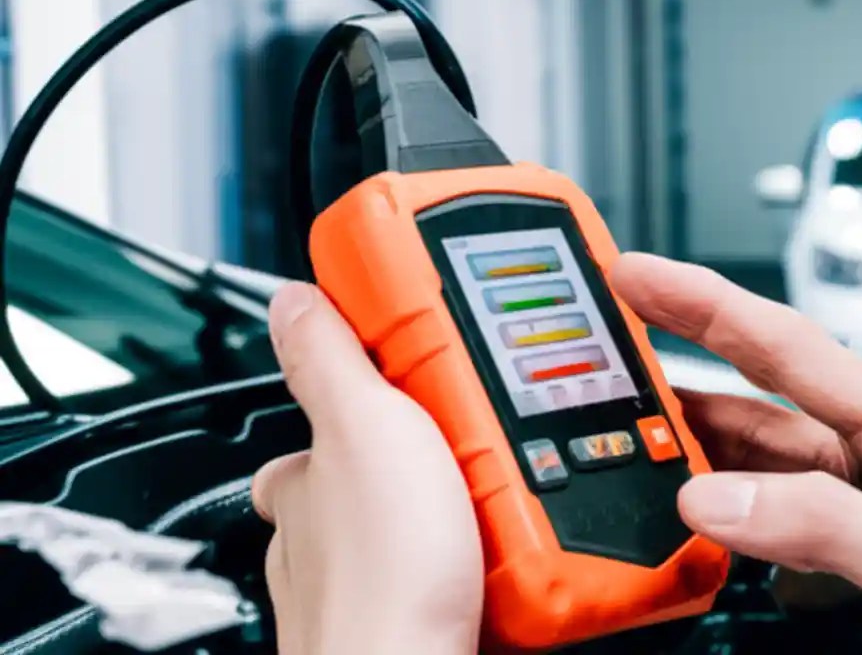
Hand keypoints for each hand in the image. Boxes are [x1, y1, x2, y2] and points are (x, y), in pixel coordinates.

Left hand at [251, 283, 482, 654]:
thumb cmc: (375, 581)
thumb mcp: (358, 430)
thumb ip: (326, 362)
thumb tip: (293, 298)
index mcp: (304, 484)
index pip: (324, 421)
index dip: (372, 393)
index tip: (421, 375)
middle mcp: (326, 537)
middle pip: (387, 469)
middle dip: (435, 450)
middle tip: (489, 435)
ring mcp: (374, 580)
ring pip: (426, 520)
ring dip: (467, 503)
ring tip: (516, 488)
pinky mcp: (423, 617)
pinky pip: (460, 569)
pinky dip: (485, 556)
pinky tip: (511, 549)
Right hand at [610, 253, 861, 654]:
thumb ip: (829, 526)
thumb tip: (714, 494)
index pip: (793, 350)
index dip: (709, 304)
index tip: (638, 276)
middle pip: (759, 404)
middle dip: (682, 374)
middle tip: (608, 352)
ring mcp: (855, 525)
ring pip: (752, 469)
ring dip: (690, 453)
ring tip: (627, 436)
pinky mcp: (837, 578)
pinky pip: (756, 532)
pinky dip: (710, 524)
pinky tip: (680, 526)